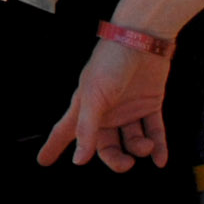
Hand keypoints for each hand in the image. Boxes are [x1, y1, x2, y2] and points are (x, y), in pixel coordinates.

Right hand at [37, 35, 174, 169]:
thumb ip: (87, 129)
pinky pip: (154, 131)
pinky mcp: (150, 104)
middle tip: (126, 164)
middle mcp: (107, 111)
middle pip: (106, 146)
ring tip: (147, 146)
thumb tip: (79, 159)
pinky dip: (159, 146)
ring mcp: (129, 109)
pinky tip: (161, 158)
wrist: (143, 38)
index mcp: (86, 107)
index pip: (66, 131)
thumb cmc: (112, 61)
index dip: (53, 146)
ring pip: (132, 141)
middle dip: (116, 159)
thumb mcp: (94, 96)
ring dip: (140, 149)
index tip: (43, 162)